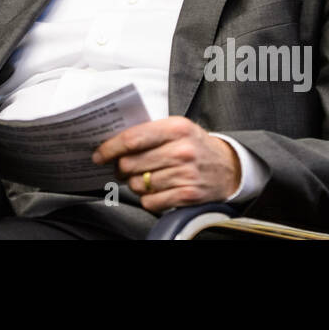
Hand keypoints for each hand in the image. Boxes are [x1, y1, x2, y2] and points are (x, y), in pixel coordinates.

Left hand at [92, 117, 240, 212]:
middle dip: (120, 168)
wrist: (229, 167)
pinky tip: (156, 189)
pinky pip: (151, 201)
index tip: (99, 154)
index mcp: (176, 128)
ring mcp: (185, 174)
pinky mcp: (187, 195)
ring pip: (138, 184)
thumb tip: (114, 143)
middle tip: (121, 168)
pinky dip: (148, 198)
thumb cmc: (196, 145)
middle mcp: (181, 150)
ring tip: (144, 177)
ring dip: (134, 183)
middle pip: (131, 163)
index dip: (110, 148)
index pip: (132, 139)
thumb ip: (149, 132)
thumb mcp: (178, 128)